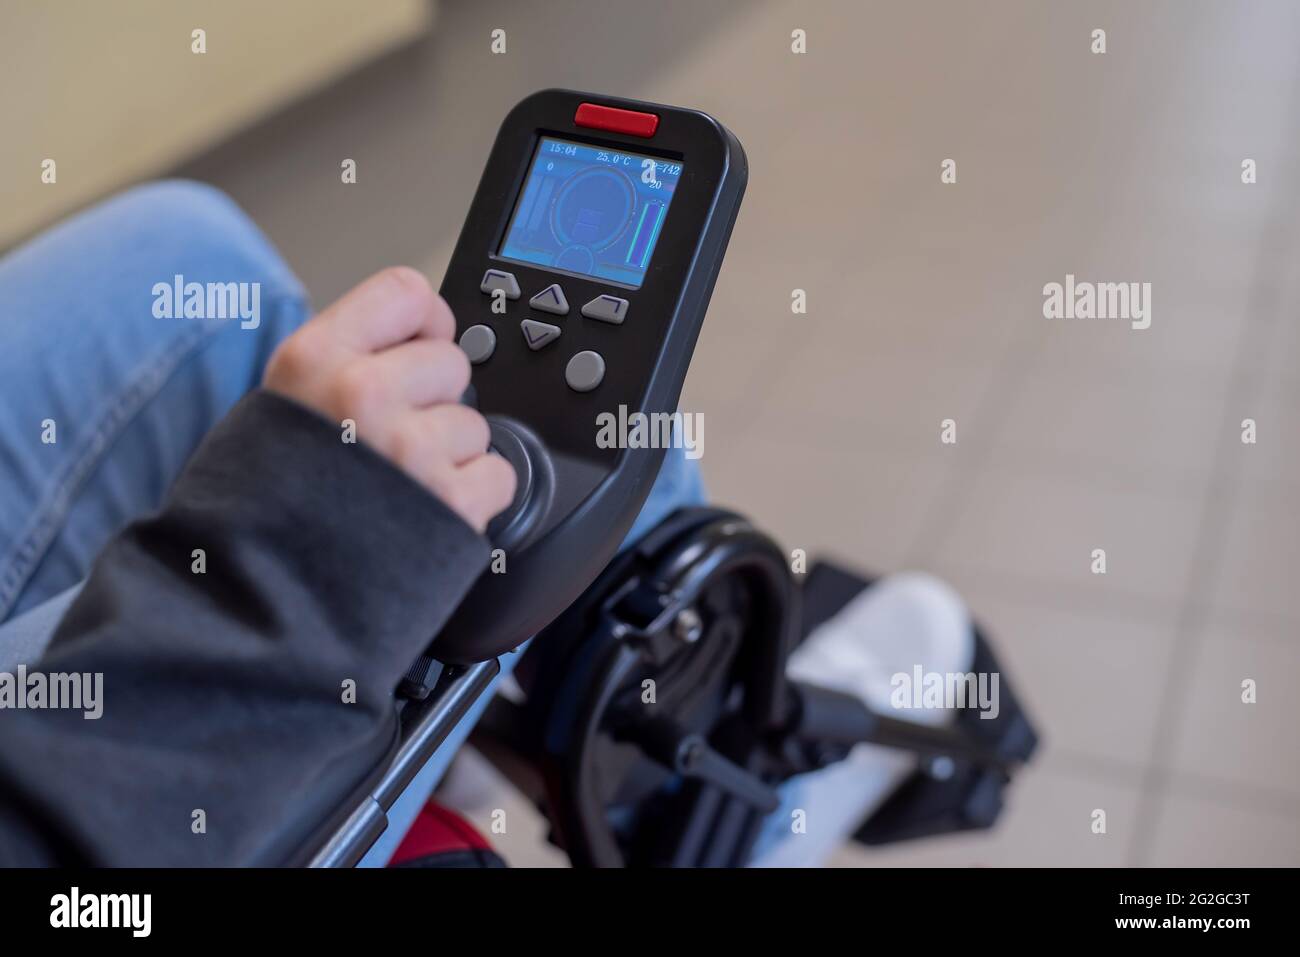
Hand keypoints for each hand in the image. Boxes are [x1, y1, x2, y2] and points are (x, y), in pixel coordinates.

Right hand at [263, 267, 515, 532]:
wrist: (258, 601)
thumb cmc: (264, 511)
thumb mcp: (277, 408)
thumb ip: (340, 366)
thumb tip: (409, 342)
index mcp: (313, 361)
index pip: (406, 292)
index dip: (426, 322)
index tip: (422, 346)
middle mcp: (362, 393)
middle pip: (452, 362)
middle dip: (436, 401)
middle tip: (395, 443)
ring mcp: (409, 447)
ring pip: (475, 424)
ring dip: (451, 456)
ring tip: (403, 488)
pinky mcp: (449, 500)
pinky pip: (498, 474)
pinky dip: (475, 498)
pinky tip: (428, 514)